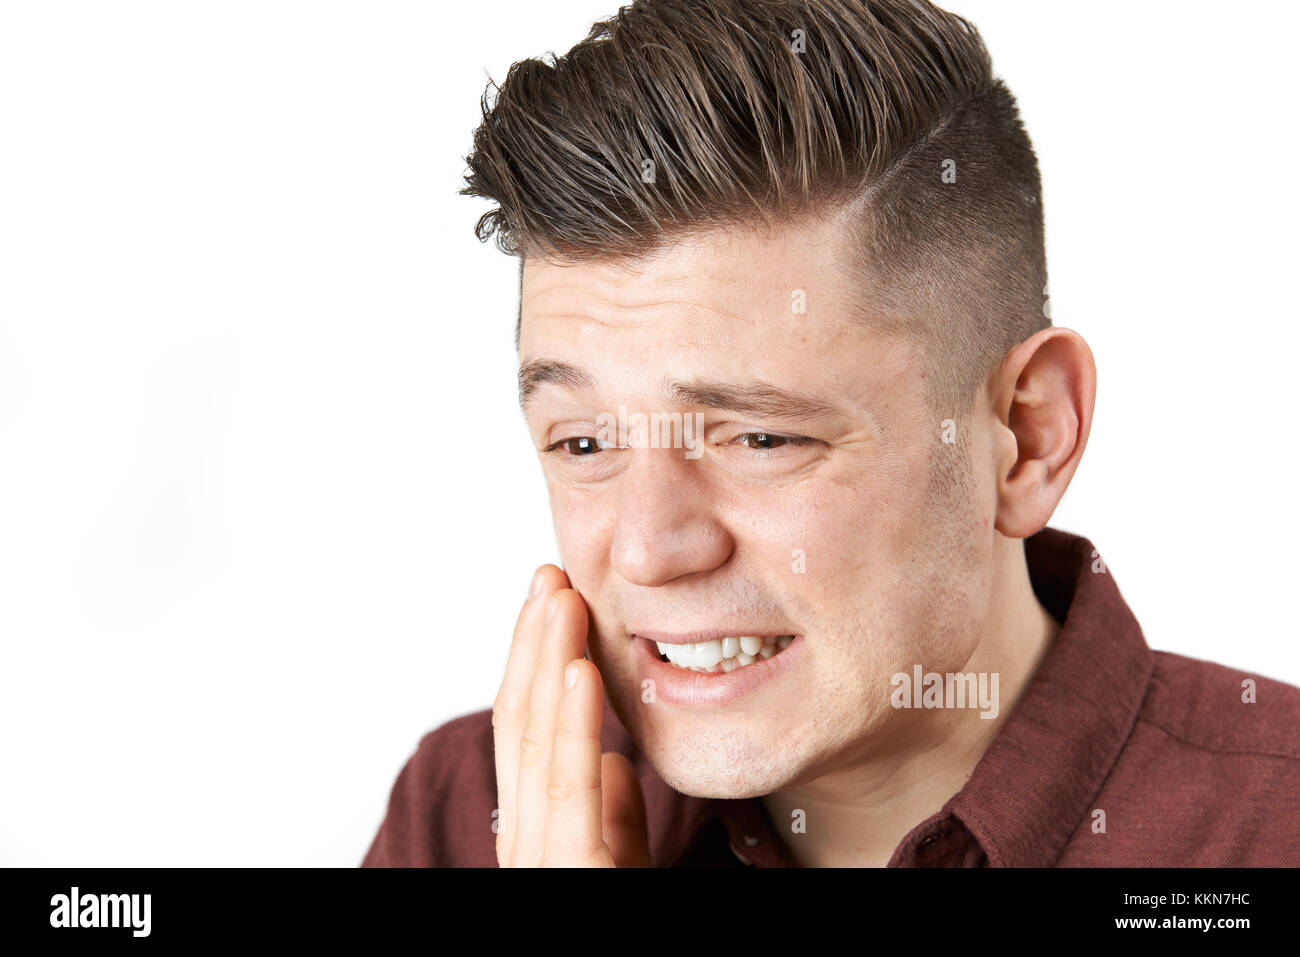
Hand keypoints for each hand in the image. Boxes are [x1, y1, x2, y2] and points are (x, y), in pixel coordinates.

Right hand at [492, 564, 651, 866]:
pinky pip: (571, 787)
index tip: (554, 601)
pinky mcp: (571, 870)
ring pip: (537, 741)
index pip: (523, 728)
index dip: (533, 659)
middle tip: (550, 575)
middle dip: (534, 642)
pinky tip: (581, 671)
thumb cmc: (622, 914)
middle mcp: (523, 837)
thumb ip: (614, 816)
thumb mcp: (620, 860)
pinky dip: (574, 723)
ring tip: (564, 600)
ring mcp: (540, 856)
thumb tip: (613, 759)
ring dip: (549, 661)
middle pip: (520, 721)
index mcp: (532, 827)